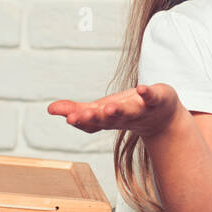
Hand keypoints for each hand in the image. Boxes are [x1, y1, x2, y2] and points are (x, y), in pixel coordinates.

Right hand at [47, 83, 180, 138]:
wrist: (162, 119)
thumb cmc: (127, 111)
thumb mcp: (100, 110)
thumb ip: (76, 110)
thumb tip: (49, 109)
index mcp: (107, 120)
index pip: (91, 123)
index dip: (80, 121)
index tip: (68, 118)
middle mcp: (122, 118)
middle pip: (108, 120)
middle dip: (95, 118)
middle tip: (82, 115)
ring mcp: (141, 110)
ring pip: (128, 112)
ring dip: (118, 111)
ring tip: (109, 108)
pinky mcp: (156, 100)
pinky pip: (152, 97)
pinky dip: (148, 94)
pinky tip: (142, 89)